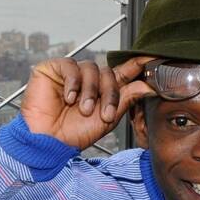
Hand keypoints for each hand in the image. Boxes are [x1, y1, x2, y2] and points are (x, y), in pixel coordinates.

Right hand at [19, 55, 156, 149]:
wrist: (46, 142)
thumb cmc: (73, 134)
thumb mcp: (106, 119)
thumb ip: (126, 99)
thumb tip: (148, 85)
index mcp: (102, 91)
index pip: (123, 72)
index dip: (138, 64)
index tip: (153, 57)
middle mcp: (87, 80)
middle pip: (109, 72)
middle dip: (109, 93)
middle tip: (103, 114)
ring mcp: (70, 74)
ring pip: (92, 69)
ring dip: (90, 91)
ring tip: (83, 110)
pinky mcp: (52, 69)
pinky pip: (71, 66)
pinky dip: (73, 83)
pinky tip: (68, 99)